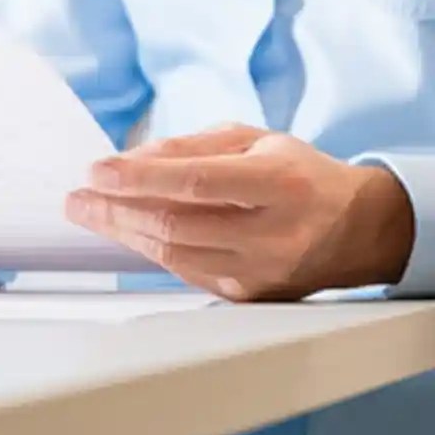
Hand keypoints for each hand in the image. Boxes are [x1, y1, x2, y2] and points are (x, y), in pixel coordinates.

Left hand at [65, 124, 414, 300]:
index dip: (139, 178)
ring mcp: (261, 270)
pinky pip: (184, 270)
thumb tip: (129, 161)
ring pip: (173, 254)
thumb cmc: (298, 174)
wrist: (357, 228)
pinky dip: (149, 248)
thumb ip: (189, 147)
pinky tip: (126, 231)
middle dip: (115, 210)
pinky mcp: (248, 294)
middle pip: (175, 225)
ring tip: (89, 212)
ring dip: (122, 231)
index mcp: (279, 183)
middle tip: (77, 198)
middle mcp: (273, 233)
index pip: (196, 183)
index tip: (96, 171)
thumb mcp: (253, 139)